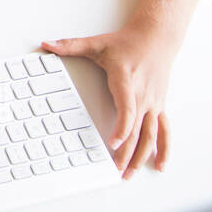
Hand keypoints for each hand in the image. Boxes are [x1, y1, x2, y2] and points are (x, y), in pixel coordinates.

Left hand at [41, 28, 177, 178]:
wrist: (156, 38)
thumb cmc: (127, 43)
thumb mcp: (98, 43)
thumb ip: (71, 45)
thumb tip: (47, 44)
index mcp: (127, 81)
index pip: (127, 108)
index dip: (122, 126)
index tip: (113, 142)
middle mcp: (143, 96)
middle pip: (137, 129)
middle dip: (127, 152)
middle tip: (115, 170)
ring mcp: (153, 103)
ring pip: (150, 134)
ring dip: (142, 156)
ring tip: (130, 173)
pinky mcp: (159, 106)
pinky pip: (164, 131)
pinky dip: (163, 149)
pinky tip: (160, 164)